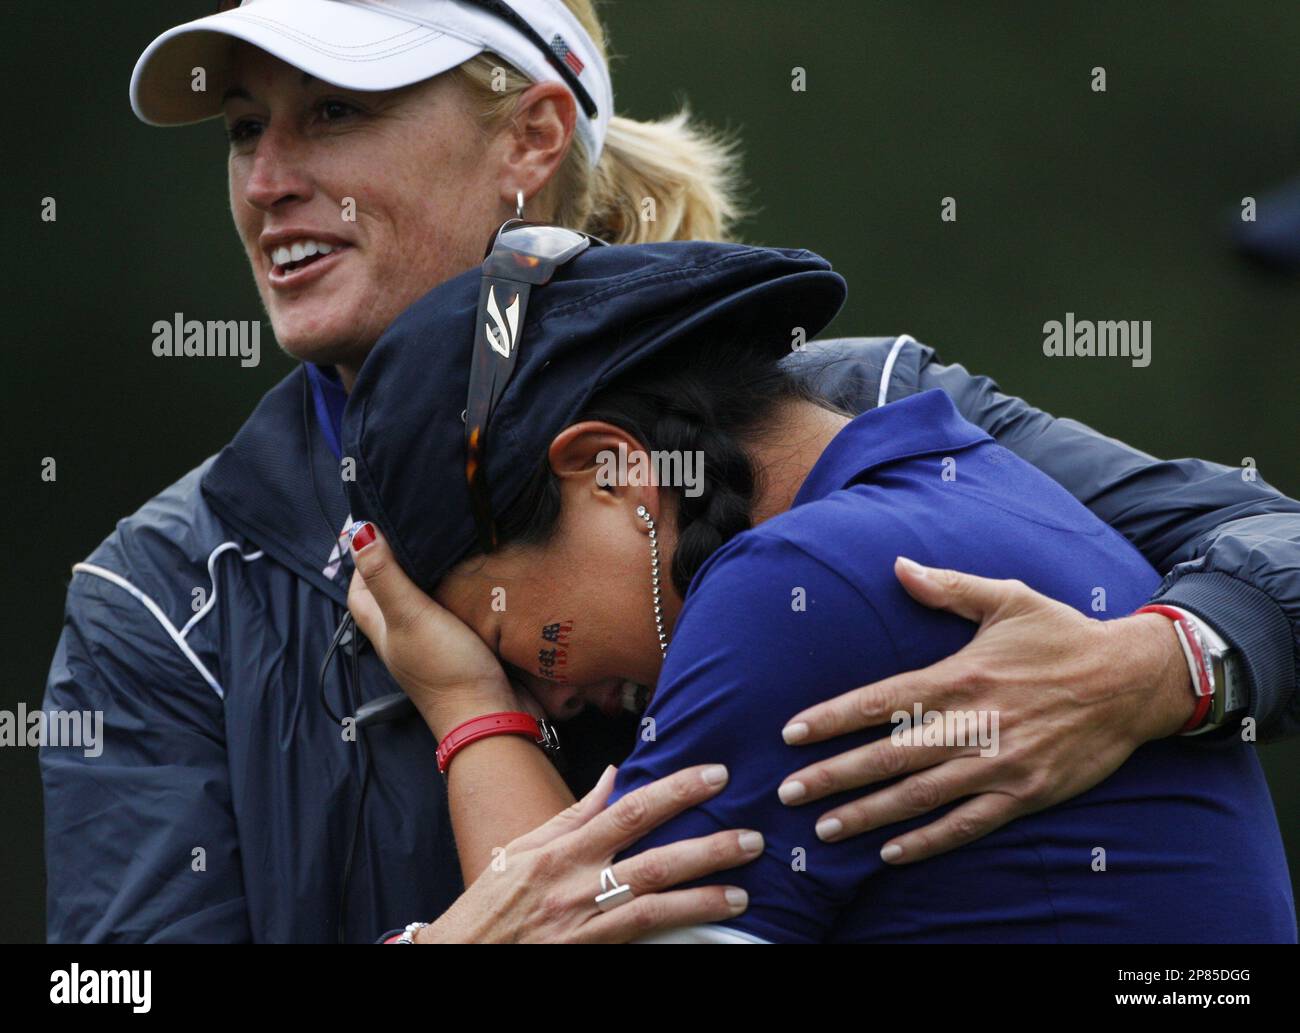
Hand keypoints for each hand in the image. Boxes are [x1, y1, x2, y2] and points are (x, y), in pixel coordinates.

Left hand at [346, 522, 516, 732]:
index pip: (360, 593)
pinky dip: (464, 597)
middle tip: (418, 535)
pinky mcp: (470, 650)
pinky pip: (460, 617)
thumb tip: (358, 533)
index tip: (378, 532)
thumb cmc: (445, 670)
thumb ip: (385, 576)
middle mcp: (407, 639)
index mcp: (386, 631)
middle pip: (393, 598)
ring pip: (428, 607)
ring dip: (436, 581)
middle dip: (400, 567)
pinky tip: (479, 583)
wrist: (492, 718)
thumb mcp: (409, 616)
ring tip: (450, 549)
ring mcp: (439, 647)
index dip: (362, 564)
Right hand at [418, 763, 762, 942]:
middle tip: (751, 834)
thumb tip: (613, 775)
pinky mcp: (588, 951)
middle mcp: (575, 881)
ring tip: (744, 888)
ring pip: (654, 901)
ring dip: (703, 893)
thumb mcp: (524, 849)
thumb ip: (574, 814)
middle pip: (653, 856)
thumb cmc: (492, 903)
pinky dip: (676, 928)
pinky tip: (709, 925)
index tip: (715, 775)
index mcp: (562, 848)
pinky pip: (641, 935)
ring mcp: (583, 921)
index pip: (630, 809)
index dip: (676, 790)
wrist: (462, 956)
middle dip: (706, 844)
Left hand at [778, 557, 1193, 863]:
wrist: (1134, 681)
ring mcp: (999, 763)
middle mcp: (974, 723)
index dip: (834, 718)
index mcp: (961, 675)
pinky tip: (892, 852)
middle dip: (836, 775)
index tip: (792, 734)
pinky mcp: (1025, 793)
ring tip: (826, 828)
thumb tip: (899, 565)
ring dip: (869, 813)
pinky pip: (969, 823)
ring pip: (921, 795)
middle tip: (789, 793)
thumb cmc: (1064, 635)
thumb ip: (948, 586)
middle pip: (890, 755)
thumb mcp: (1008, 598)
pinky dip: (929, 840)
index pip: (882, 701)